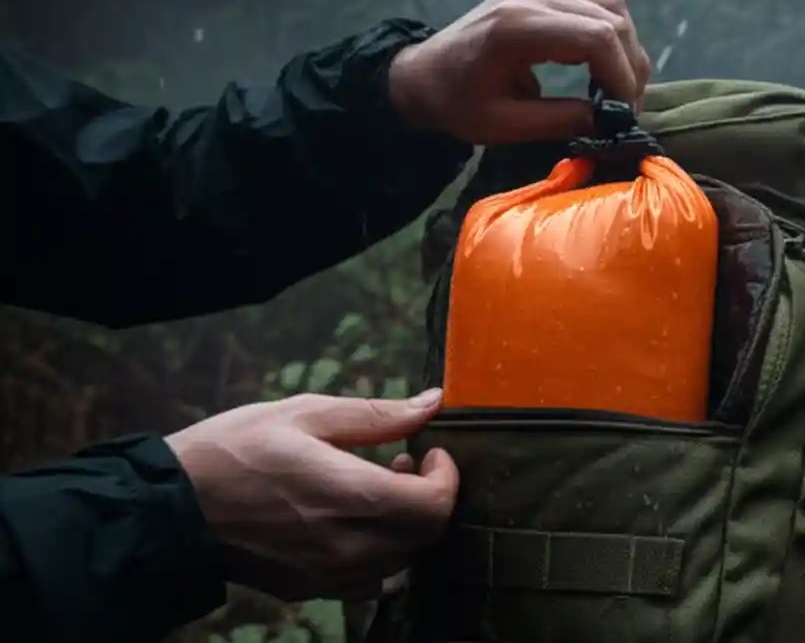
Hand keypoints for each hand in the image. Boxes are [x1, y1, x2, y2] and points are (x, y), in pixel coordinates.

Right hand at [164, 388, 457, 600]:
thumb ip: (376, 415)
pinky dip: (380, 552)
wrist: (169, 510)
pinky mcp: (311, 589)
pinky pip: (369, 580)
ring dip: (406, 524)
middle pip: (425, 536)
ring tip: (378, 486)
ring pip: (402, 560)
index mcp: (348, 497)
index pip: (434, 506)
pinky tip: (354, 521)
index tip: (432, 451)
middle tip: (405, 461)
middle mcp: (346, 546)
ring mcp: (329, 575)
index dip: (447, 478)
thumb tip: (432, 403)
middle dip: (429, 497)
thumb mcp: (303, 415)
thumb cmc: (234, 450)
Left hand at [389, 0, 651, 144]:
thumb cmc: (455, 104)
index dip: (621, 75)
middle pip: (610, 18)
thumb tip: (610, 124)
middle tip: (626, 108)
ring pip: (609, 5)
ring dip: (626, 48)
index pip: (596, 36)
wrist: (422, 75)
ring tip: (621, 90)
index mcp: (516, 27)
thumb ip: (560, 121)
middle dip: (630, 66)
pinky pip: (593, 3)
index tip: (623, 113)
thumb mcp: (504, 125)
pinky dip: (611, 34)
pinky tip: (605, 67)